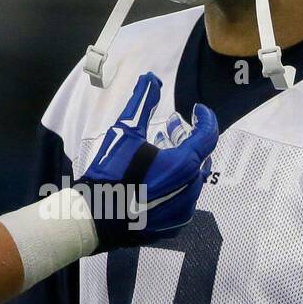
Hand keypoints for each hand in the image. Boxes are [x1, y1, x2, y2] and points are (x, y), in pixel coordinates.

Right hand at [77, 72, 216, 248]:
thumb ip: (143, 103)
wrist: (94, 218)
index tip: (197, 110)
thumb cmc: (110, 174)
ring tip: (159, 152)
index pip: (208, 135)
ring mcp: (182, 211)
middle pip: (199, 158)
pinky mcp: (171, 226)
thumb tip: (151, 77)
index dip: (205, 118)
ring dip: (181, 163)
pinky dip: (174, 185)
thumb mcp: (125, 133)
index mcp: (184, 165)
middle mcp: (190, 189)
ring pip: (191, 180)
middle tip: (170, 128)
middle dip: (188, 139)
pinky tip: (154, 179)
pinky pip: (181, 200)